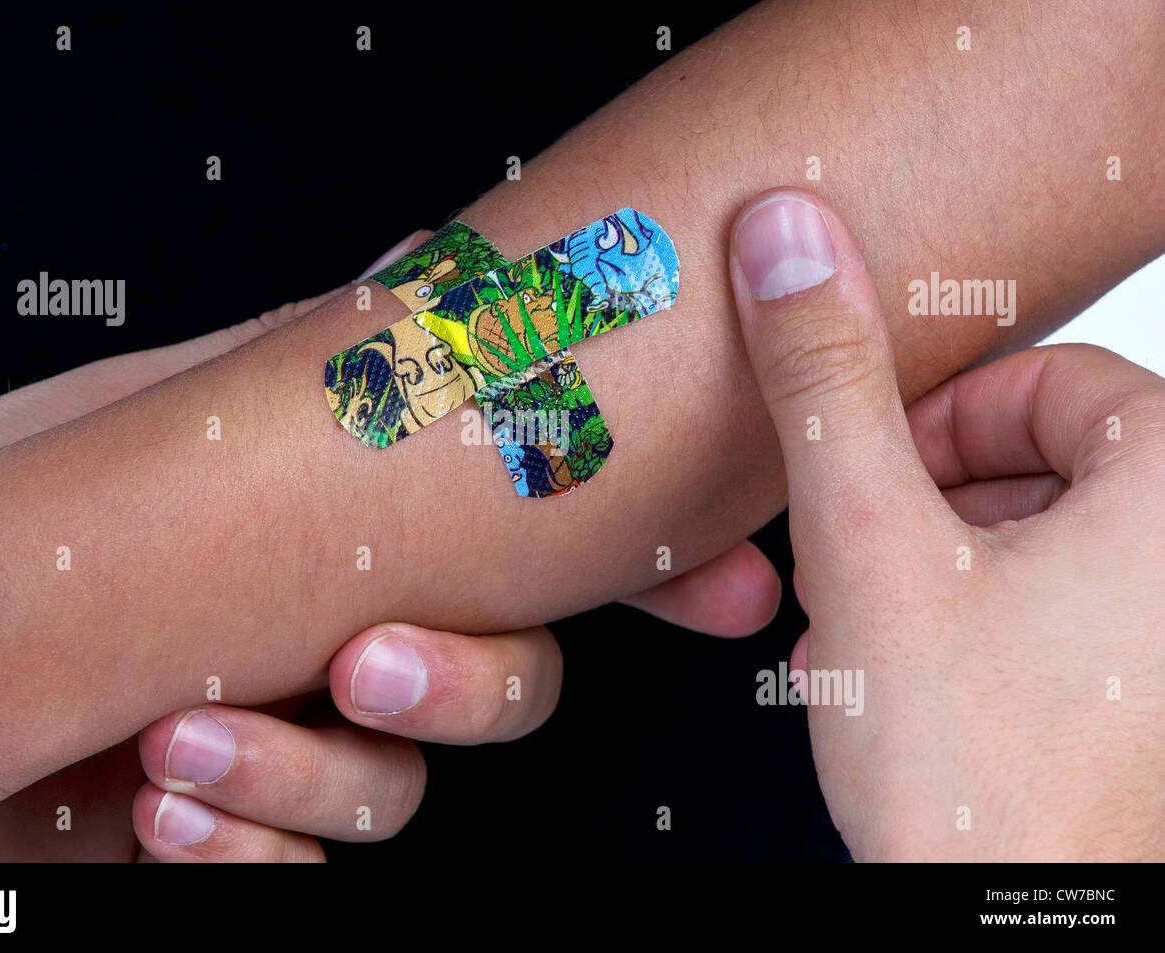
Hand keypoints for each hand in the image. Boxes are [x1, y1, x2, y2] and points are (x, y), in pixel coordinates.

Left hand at [0, 237, 776, 860]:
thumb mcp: (187, 416)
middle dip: (467, 687)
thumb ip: (339, 370)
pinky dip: (246, 845)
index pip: (529, 536)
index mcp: (346, 514)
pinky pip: (303, 863)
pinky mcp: (234, 828)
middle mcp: (331, 614)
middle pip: (502, 679)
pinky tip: (164, 811)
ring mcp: (286, 728)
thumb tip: (464, 290)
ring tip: (188, 745)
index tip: (736, 590)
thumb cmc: (1, 520)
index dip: (643, 570)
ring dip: (302, 777)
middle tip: (373, 665)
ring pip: (399, 790)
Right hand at [729, 187, 1164, 859]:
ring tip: (881, 633)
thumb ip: (826, 382)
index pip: (1050, 381)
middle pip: (1043, 465)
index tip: (873, 478)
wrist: (1014, 937)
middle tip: (866, 563)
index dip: (933, 426)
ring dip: (940, 571)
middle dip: (926, 510)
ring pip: (1045, 546)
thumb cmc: (982, 777)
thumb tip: (789, 242)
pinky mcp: (1150, 694)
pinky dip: (984, 629)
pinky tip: (919, 682)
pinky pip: (1067, 619)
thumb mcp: (871, 546)